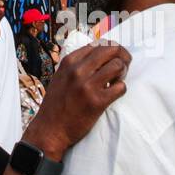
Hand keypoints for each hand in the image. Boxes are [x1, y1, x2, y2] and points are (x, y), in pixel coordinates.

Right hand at [22, 40, 129, 159]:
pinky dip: (121, 88)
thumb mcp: (60, 77)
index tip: (114, 57)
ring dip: (123, 72)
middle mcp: (78, 70)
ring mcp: (88, 86)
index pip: (98, 44)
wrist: (50, 129)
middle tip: (125, 64)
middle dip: (123, 55)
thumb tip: (98, 56)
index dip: (111, 49)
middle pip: (111, 50)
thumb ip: (76, 65)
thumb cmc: (56, 104)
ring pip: (118, 66)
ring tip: (118, 79)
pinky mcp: (97, 102)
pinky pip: (120, 87)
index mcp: (69, 62)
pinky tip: (114, 92)